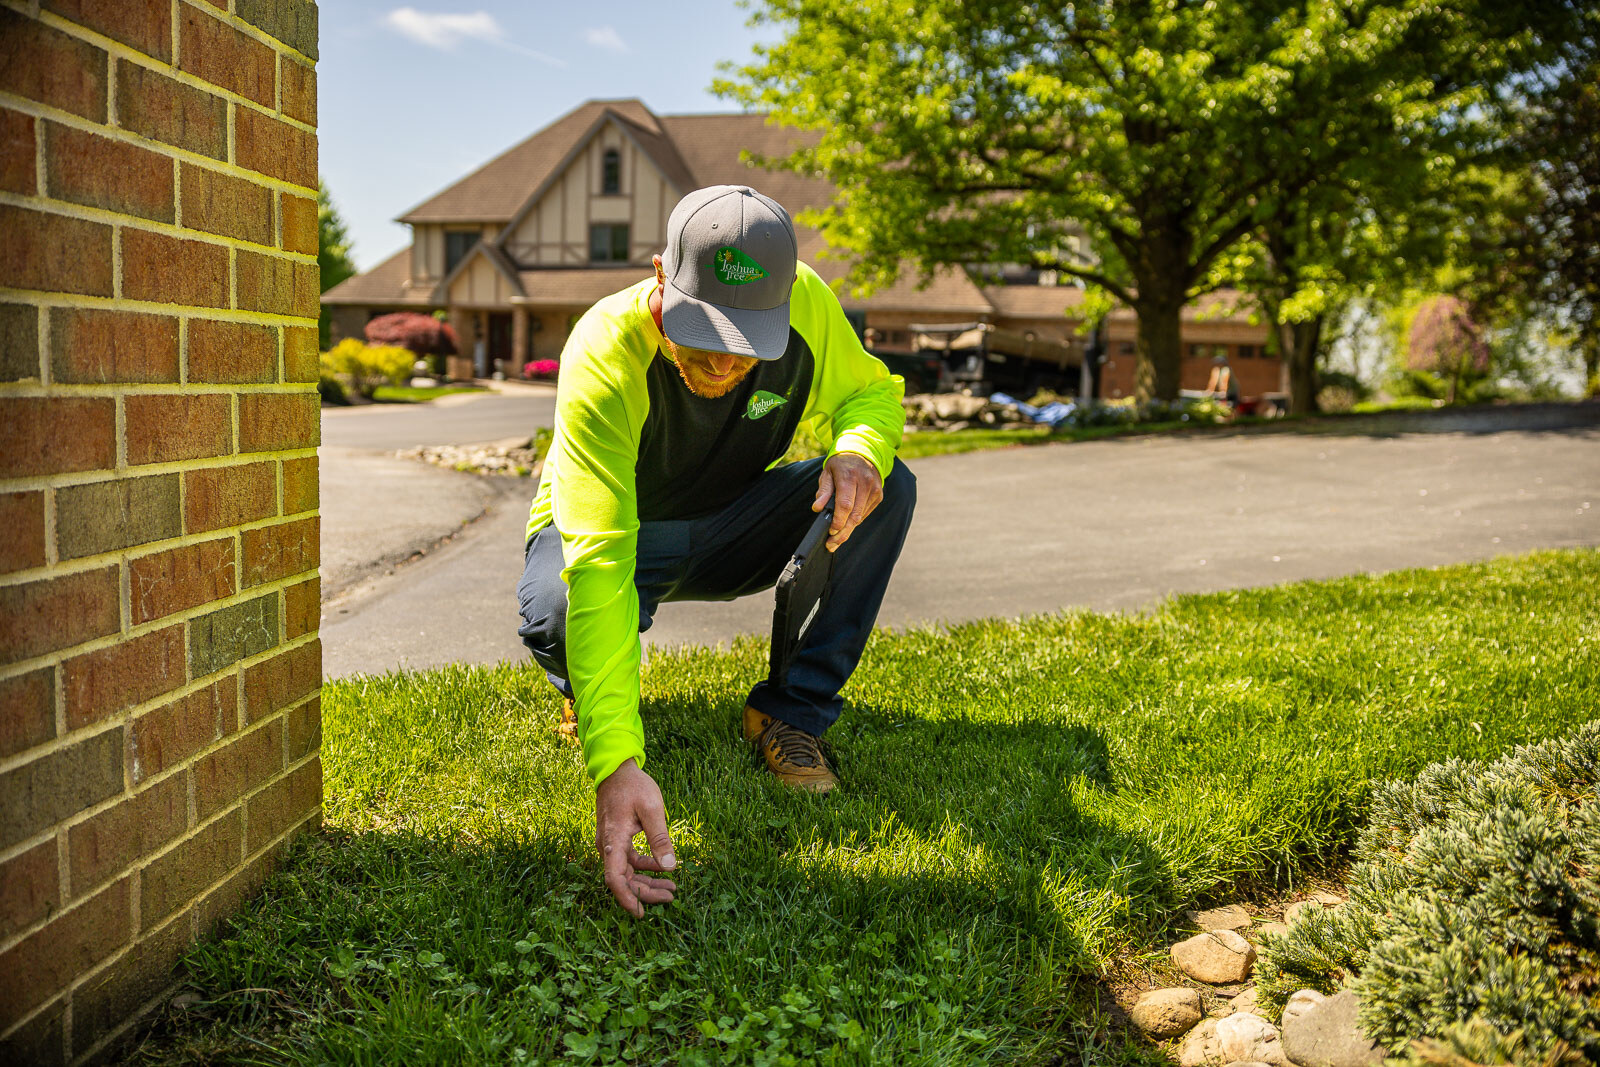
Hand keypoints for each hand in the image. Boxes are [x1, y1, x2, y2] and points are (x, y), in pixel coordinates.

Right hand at [594, 759, 676, 916]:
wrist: (616, 770)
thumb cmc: (633, 786)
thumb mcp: (651, 809)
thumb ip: (660, 838)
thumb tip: (670, 867)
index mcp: (613, 840)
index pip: (615, 878)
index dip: (627, 899)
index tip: (642, 913)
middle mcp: (607, 846)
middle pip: (624, 880)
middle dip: (646, 892)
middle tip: (672, 896)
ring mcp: (610, 844)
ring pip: (628, 873)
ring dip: (648, 882)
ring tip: (672, 888)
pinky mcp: (616, 841)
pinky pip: (629, 862)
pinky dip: (645, 868)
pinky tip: (662, 868)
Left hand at [812, 451, 883, 551]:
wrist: (863, 452)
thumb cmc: (841, 464)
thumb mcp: (828, 472)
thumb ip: (823, 491)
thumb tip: (817, 508)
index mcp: (850, 476)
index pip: (845, 504)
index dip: (838, 521)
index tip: (830, 532)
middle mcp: (865, 483)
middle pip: (854, 515)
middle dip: (842, 532)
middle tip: (831, 544)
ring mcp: (874, 490)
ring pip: (860, 517)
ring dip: (848, 530)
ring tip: (836, 540)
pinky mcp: (879, 495)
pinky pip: (865, 513)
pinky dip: (855, 521)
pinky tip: (846, 526)